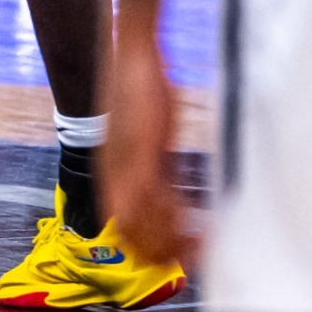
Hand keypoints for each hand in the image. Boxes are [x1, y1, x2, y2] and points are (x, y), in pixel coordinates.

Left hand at [102, 7, 197, 267]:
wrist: (130, 53)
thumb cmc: (137, 88)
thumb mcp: (142, 132)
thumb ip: (150, 161)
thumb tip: (165, 185)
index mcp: (111, 170)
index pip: (121, 226)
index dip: (145, 247)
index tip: (172, 255)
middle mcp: (114, 171)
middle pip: (129, 233)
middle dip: (160, 252)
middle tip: (191, 258)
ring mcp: (126, 163)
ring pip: (142, 223)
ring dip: (172, 242)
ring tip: (200, 248)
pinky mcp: (142, 150)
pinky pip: (155, 198)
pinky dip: (179, 219)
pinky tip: (200, 226)